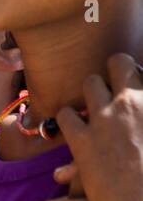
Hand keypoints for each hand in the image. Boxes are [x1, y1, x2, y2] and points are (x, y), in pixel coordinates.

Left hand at [55, 54, 142, 200]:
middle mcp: (133, 103)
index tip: (137, 83)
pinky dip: (69, 120)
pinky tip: (75, 129)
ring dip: (92, 92)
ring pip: (90, 83)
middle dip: (116, 69)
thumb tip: (140, 124)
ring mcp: (105, 118)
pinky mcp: (81, 138)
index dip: (140, 74)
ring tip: (96, 107)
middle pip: (118, 62)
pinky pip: (65, 114)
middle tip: (116, 86)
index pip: (141, 67)